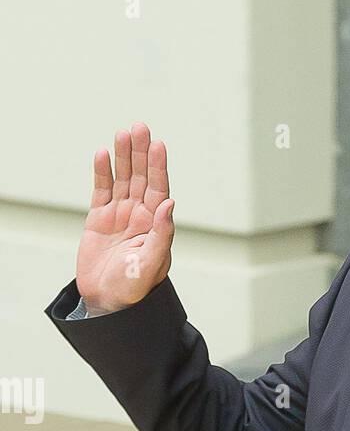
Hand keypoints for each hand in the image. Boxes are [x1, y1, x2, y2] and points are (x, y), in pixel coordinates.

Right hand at [75, 122, 174, 313]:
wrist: (108, 303)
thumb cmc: (134, 289)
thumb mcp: (151, 263)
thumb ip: (161, 234)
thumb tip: (169, 203)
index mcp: (155, 225)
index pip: (159, 189)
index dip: (158, 166)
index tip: (157, 145)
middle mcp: (139, 216)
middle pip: (142, 177)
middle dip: (141, 153)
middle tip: (140, 127)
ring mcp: (119, 215)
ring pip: (122, 179)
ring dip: (123, 156)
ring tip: (123, 133)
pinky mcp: (99, 219)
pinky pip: (101, 190)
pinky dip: (102, 172)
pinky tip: (102, 154)